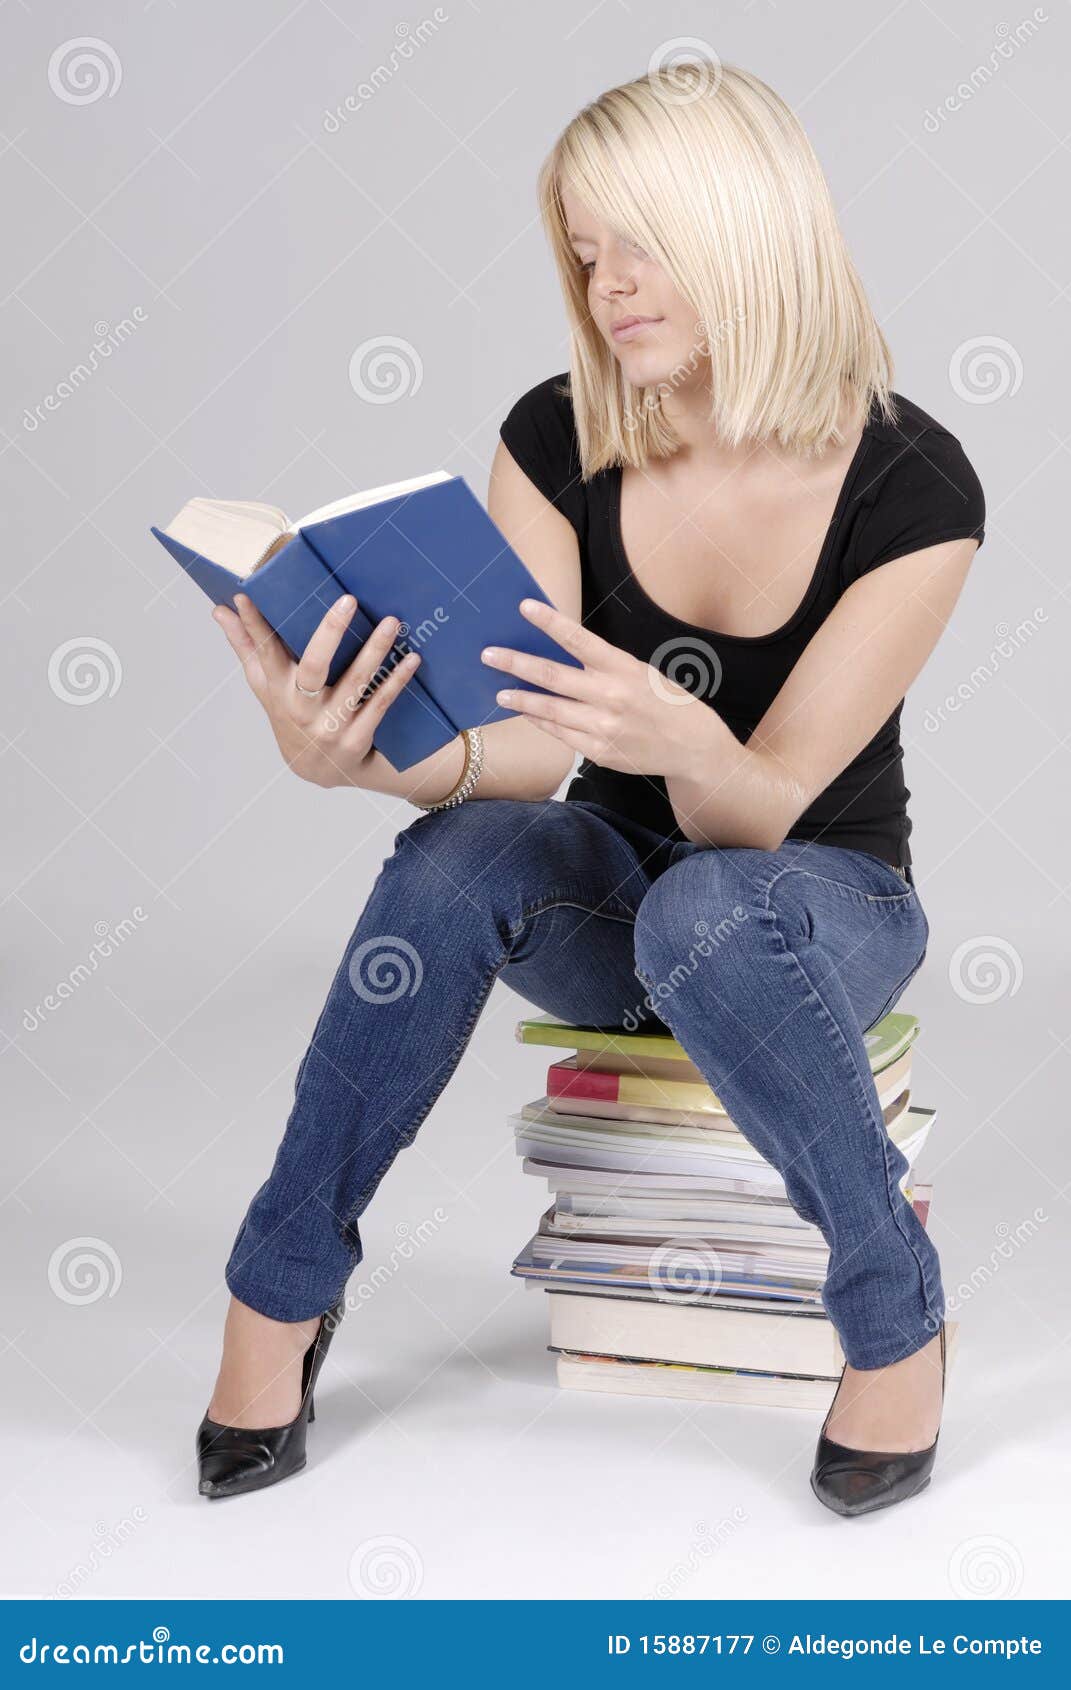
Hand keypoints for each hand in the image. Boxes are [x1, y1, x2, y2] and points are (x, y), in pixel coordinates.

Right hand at [212, 591, 420, 787]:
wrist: (319, 771)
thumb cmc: (292, 715)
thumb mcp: (267, 687)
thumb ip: (246, 648)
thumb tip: (219, 610)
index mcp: (278, 690)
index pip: (263, 652)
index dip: (253, 625)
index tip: (244, 595)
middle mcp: (302, 709)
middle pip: (313, 667)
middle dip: (329, 632)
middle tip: (348, 599)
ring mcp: (329, 726)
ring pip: (355, 683)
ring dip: (375, 651)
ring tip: (392, 621)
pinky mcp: (356, 738)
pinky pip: (380, 705)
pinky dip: (396, 681)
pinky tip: (411, 659)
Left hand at [480, 598, 717, 779]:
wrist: (691, 746)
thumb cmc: (664, 701)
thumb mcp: (640, 672)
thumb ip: (603, 666)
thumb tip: (558, 654)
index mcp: (623, 668)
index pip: (579, 639)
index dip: (549, 622)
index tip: (524, 607)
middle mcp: (610, 696)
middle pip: (552, 676)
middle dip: (515, 664)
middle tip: (488, 655)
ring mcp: (603, 727)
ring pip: (549, 710)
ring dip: (520, 699)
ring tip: (500, 692)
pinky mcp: (599, 752)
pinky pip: (561, 734)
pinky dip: (542, 723)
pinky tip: (528, 714)